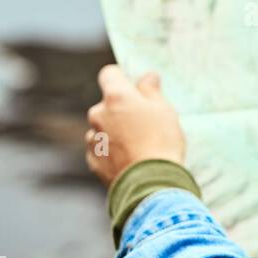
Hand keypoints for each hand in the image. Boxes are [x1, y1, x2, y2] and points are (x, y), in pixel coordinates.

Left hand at [85, 65, 186, 184]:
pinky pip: (101, 149)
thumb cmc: (161, 141)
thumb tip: (147, 77)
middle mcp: (98, 114)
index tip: (134, 86)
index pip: (109, 74)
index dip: (122, 77)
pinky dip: (112, 151)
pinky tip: (131, 159)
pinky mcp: (93, 160)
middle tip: (145, 122)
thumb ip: (151, 90)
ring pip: (103, 127)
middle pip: (107, 104)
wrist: (151, 183)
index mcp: (116, 97)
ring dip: (115, 131)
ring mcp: (93, 138)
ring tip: (139, 145)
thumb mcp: (164, 110)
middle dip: (121, 109)